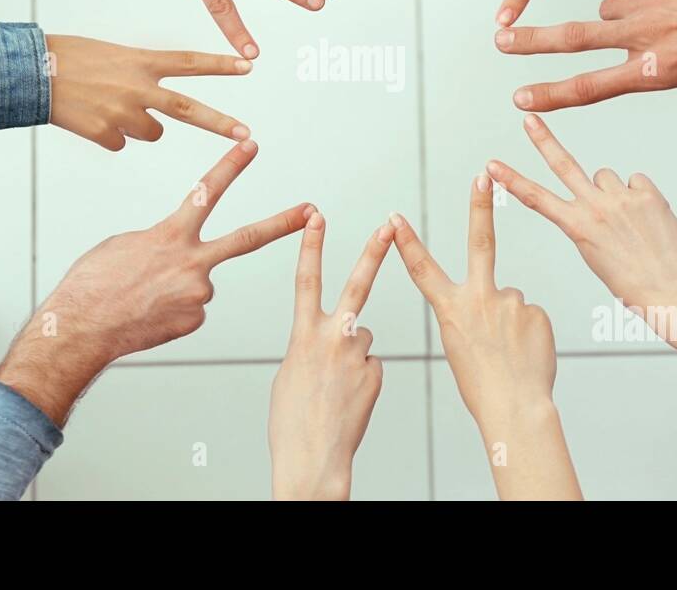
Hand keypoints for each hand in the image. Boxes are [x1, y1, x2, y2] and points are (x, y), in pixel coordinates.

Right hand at [0, 141, 310, 424]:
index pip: (207, 191)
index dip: (231, 166)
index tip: (251, 145)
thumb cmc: (93, 283)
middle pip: (247, 239)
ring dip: (178, 285)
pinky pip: (192, 306)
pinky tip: (150, 313)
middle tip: (312, 210)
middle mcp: (192, 263)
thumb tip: (179, 250)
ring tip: (144, 296)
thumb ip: (161, 239)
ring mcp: (198, 294)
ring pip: (200, 281)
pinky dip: (174, 308)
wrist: (80, 328)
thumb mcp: (124, 243)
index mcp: (171, 234)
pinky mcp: (196, 319)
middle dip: (283, 223)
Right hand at [46, 34, 253, 149]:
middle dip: (220, 124)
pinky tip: (88, 119)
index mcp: (141, 61)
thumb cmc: (70, 58)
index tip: (248, 65)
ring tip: (108, 107)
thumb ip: (140, 75)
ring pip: (151, 134)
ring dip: (137, 126)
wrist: (30, 73)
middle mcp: (137, 87)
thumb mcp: (113, 55)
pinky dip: (108, 135)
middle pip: (189, 110)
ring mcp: (121, 113)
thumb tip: (151, 106)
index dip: (220, 64)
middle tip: (247, 135)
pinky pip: (119, 143)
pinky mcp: (103, 134)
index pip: (190, 62)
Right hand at [269, 212, 389, 500]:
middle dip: (373, 252)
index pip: (306, 278)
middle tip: (388, 226)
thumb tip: (327, 338)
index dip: (311, 245)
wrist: (312, 458)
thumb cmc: (292, 421)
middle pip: (357, 284)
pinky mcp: (377, 373)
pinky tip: (351, 398)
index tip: (316, 217)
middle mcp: (333, 337)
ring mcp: (358, 354)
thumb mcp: (288, 373)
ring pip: (362, 336)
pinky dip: (363, 378)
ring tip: (337, 386)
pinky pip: (371, 364)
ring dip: (353, 353)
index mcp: (302, 334)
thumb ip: (307, 345)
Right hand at [389, 185, 580, 499]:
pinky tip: (526, 352)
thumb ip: (474, 313)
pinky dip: (528, 332)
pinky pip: (530, 315)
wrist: (515, 407)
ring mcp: (510, 302)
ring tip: (510, 352)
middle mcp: (478, 299)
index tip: (395, 217)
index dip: (407, 242)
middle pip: (480, 243)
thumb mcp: (460, 346)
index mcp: (451, 310)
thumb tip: (501, 297)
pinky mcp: (535, 310)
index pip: (423, 269)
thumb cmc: (483, 385)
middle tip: (483, 176)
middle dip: (480, 207)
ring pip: (510, 300)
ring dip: (510, 321)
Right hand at [485, 114, 676, 309]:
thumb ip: (589, 220)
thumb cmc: (632, 280)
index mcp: (577, 227)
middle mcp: (596, 208)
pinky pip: (636, 180)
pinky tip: (647, 217)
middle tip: (529, 118)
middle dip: (543, 139)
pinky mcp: (647, 194)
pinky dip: (639, 194)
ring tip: (627, 219)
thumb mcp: (595, 253)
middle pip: (563, 164)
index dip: (511, 179)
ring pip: (605, 176)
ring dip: (612, 190)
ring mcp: (621, 198)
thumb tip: (598, 193)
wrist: (669, 289)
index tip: (493, 164)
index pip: (535, 198)